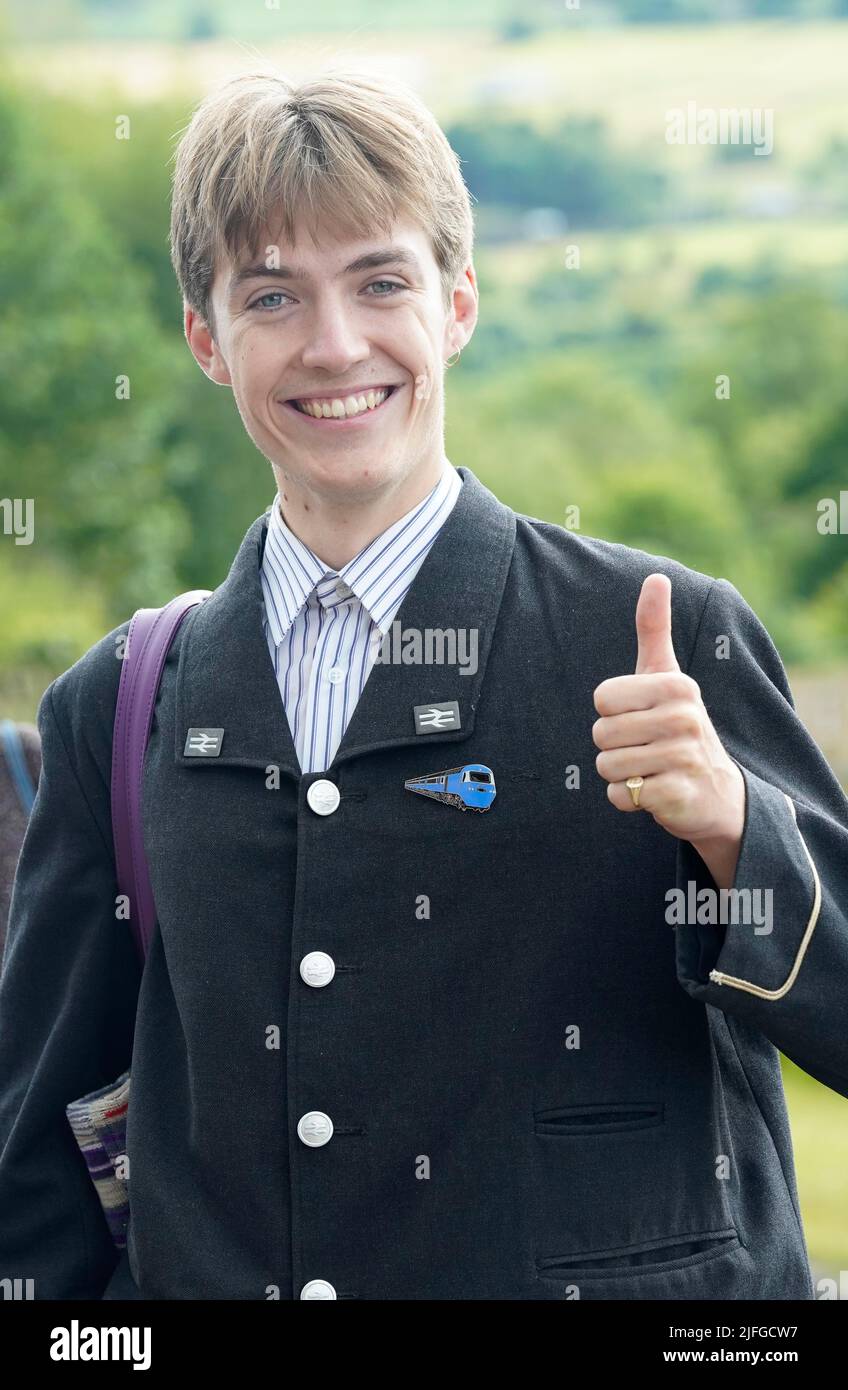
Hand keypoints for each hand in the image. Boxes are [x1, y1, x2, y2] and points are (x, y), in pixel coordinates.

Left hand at [591, 574, 744, 851]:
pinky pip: (620, 796)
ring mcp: (683, 758)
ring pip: (607, 767)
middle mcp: (684, 718)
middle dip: (614, 747)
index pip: (602, 698)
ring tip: (650, 769)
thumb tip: (656, 576)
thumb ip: (655, 628)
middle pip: (600, 734)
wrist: (717, 794)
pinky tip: (655, 792)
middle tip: (645, 749)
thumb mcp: (668, 677)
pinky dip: (628, 800)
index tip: (640, 718)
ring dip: (620, 774)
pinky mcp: (677, 795)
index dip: (612, 714)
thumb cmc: (680, 728)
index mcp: (677, 685)